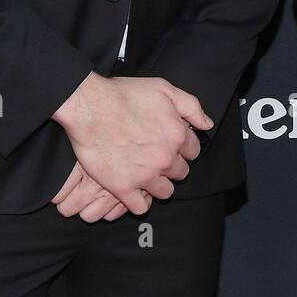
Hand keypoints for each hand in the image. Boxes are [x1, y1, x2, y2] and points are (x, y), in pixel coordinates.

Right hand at [52, 72, 211, 214]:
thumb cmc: (124, 95)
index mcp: (177, 136)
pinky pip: (141, 207)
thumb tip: (207, 124)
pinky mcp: (123, 188)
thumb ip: (192, 107)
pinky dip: (139, 201)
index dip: (182, 146)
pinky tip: (134, 190)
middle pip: (181, 172)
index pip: (193, 151)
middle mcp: (165, 159)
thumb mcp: (164, 88)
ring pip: (165, 192)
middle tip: (155, 156)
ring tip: (146, 173)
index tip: (170, 143)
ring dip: (159, 184)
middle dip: (172, 165)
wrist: (90, 107)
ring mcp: (145, 176)